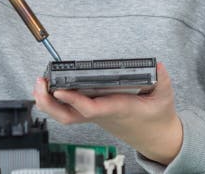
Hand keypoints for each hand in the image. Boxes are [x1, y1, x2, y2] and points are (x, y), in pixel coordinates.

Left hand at [33, 62, 182, 165]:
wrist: (156, 137)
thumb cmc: (156, 117)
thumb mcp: (164, 97)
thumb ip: (161, 80)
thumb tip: (157, 67)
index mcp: (118, 110)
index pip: (91, 109)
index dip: (73, 100)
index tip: (59, 88)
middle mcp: (102, 115)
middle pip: (69, 116)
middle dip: (50, 102)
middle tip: (40, 84)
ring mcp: (95, 116)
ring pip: (66, 116)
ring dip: (48, 102)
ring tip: (39, 84)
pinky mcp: (93, 114)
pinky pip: (69, 112)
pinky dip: (55, 101)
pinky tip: (47, 89)